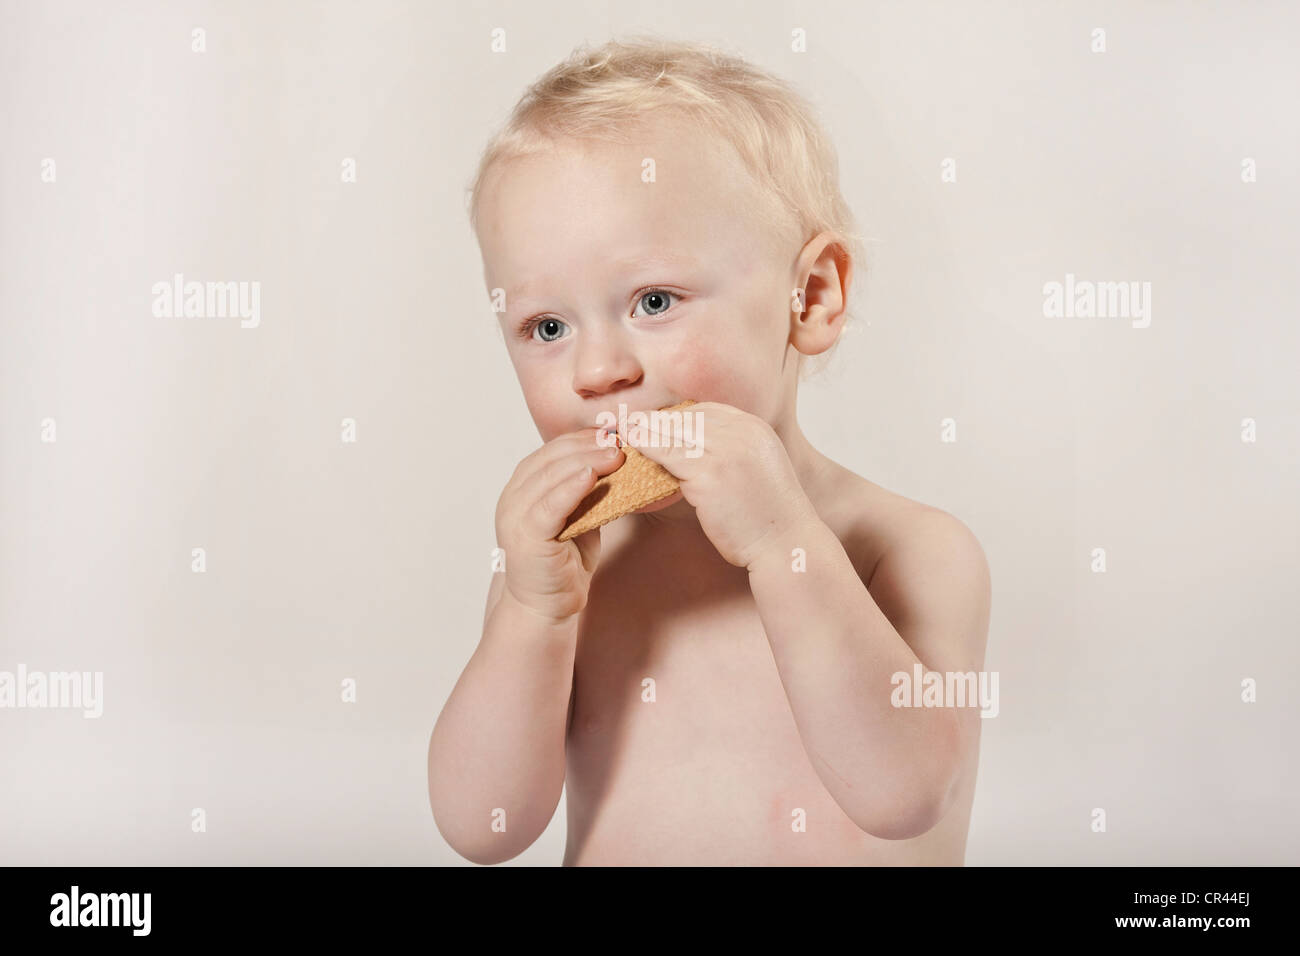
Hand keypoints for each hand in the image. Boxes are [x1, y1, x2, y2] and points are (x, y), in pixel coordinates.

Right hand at [493, 428, 625, 622]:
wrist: (546, 606)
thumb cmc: (564, 562)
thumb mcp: (580, 517)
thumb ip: (587, 491)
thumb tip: (617, 461)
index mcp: (523, 488)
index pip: (551, 452)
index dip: (581, 439)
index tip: (611, 433)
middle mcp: (513, 497)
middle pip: (550, 459)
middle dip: (587, 446)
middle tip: (619, 441)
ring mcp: (514, 517)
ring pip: (550, 477)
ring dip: (585, 461)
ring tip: (614, 454)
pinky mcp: (525, 536)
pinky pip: (549, 506)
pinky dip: (570, 488)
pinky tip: (590, 476)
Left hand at [628, 402, 818, 568]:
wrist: (787, 544)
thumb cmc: (768, 516)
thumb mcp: (757, 467)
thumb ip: (732, 450)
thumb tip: (695, 448)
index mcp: (754, 428)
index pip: (707, 410)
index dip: (677, 415)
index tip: (654, 421)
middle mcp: (742, 433)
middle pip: (687, 418)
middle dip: (655, 420)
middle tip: (627, 421)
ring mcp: (726, 452)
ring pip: (674, 433)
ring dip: (644, 431)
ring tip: (621, 431)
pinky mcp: (709, 475)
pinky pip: (668, 456)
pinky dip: (645, 450)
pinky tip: (630, 449)